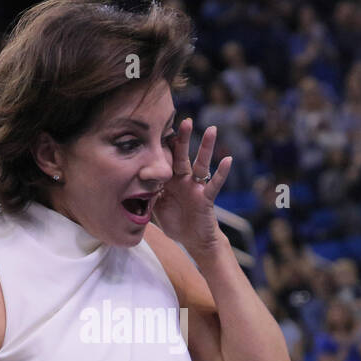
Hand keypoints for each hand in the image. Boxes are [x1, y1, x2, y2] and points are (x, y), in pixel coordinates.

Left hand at [150, 118, 231, 255]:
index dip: (162, 145)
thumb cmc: (175, 222)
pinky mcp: (206, 198)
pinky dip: (221, 173)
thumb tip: (132, 182)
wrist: (193, 240)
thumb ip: (148, 194)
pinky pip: (214, 184)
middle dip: (183, 138)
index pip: (166, 159)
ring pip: (202, 164)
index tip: (157, 127)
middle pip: (182, 155)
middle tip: (185, 120)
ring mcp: (196, 187)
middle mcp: (184, 180)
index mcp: (170, 181)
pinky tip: (228, 160)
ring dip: (207, 147)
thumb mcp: (156, 207)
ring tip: (212, 129)